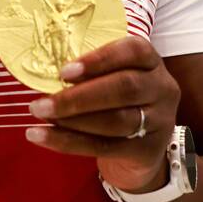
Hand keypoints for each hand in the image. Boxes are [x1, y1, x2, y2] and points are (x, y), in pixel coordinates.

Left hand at [24, 36, 178, 191]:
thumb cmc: (118, 98)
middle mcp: (161, 88)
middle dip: (78, 97)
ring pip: (116, 121)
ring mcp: (159, 121)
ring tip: (41, 116)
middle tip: (41, 103)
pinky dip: (69, 142)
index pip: (133, 51)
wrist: (142, 145)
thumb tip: (45, 70)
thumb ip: (90, 70)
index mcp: (151, 60)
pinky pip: (105, 147)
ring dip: (72, 120)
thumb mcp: (113, 75)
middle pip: (124, 88)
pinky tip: (42, 136)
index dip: (99, 60)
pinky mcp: (148, 149)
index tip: (64, 71)